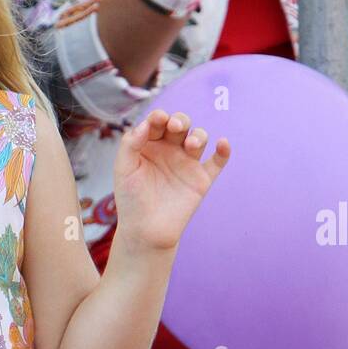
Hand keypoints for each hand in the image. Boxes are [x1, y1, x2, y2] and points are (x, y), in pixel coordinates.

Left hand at [113, 108, 229, 253]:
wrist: (146, 232)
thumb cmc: (131, 201)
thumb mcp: (123, 170)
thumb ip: (130, 144)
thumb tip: (145, 123)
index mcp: (149, 145)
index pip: (157, 123)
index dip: (159, 116)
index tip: (158, 119)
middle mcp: (169, 151)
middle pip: (180, 125)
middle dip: (180, 120)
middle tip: (174, 127)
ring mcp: (186, 164)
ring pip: (199, 138)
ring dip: (198, 135)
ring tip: (191, 144)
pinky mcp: (201, 179)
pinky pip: (217, 161)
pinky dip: (223, 151)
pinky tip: (223, 143)